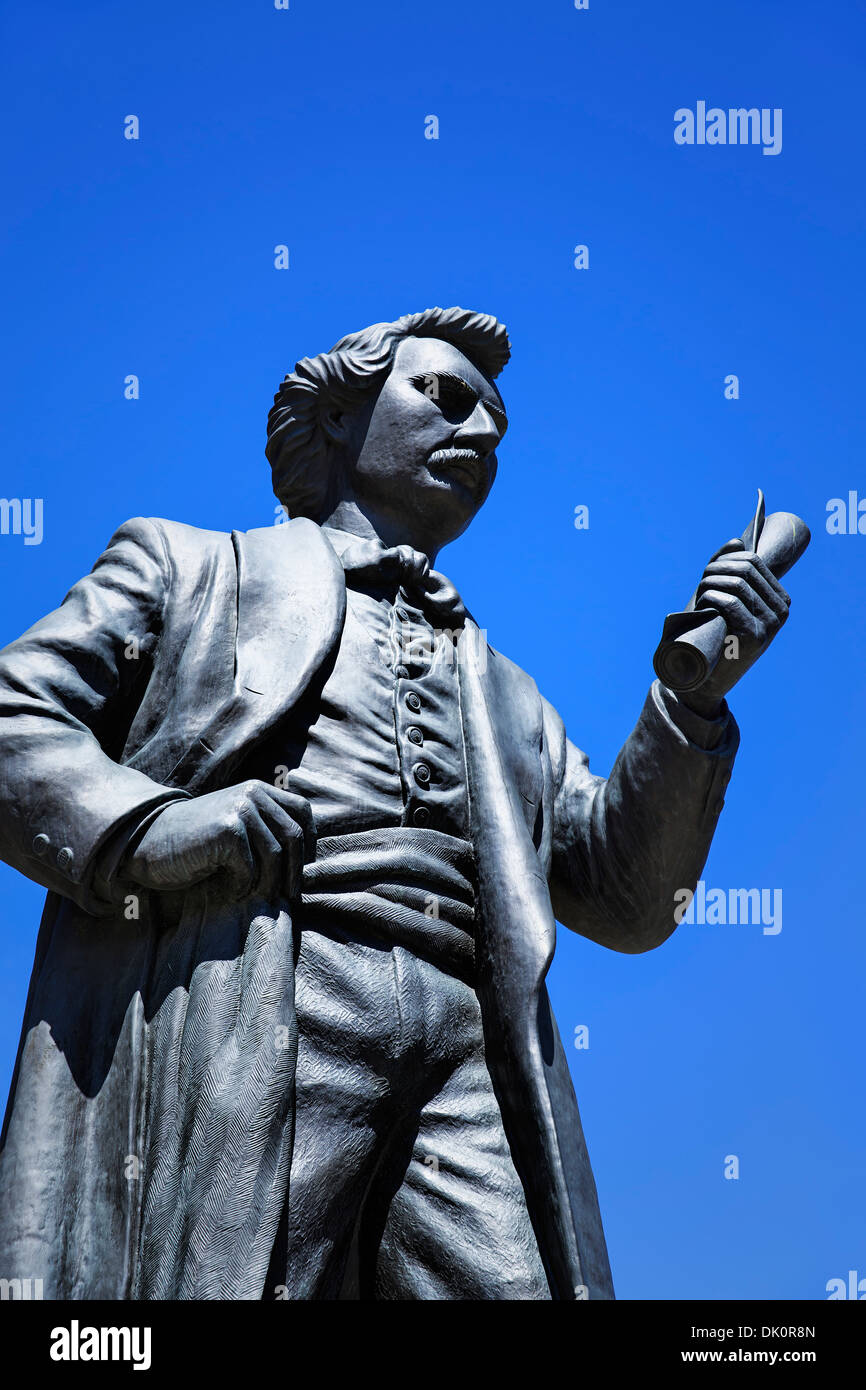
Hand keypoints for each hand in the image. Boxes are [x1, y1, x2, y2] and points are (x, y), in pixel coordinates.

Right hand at [124, 780, 315, 901]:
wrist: (149, 840)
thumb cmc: (196, 841)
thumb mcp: (237, 824)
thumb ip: (265, 828)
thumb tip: (305, 858)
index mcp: (259, 790)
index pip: (302, 814)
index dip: (308, 844)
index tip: (300, 871)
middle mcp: (253, 794)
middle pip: (293, 837)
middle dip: (295, 872)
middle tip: (288, 897)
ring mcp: (240, 809)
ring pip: (275, 856)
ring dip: (268, 884)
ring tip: (258, 897)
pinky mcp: (227, 830)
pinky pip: (251, 868)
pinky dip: (244, 886)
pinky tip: (233, 892)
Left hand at [679, 538, 791, 716]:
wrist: (705, 678)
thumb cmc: (714, 634)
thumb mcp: (725, 600)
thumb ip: (730, 570)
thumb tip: (735, 541)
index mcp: (780, 599)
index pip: (754, 561)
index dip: (726, 559)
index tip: (707, 570)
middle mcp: (782, 611)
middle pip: (745, 569)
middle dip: (717, 568)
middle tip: (700, 582)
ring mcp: (771, 625)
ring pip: (737, 584)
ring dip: (711, 582)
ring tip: (699, 594)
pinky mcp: (754, 637)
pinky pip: (731, 603)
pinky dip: (712, 596)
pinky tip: (703, 601)